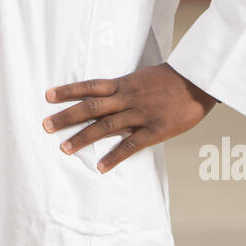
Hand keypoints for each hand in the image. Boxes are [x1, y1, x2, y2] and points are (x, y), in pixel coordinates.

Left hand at [42, 63, 217, 172]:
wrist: (199, 80)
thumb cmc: (170, 79)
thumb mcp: (142, 77)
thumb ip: (123, 87)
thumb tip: (104, 95)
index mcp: (124, 83)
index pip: (90, 86)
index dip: (68, 91)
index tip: (47, 96)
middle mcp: (127, 98)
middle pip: (92, 107)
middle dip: (67, 116)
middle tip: (45, 126)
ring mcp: (141, 114)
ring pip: (106, 126)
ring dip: (84, 138)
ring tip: (65, 149)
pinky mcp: (155, 130)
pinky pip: (131, 145)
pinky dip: (114, 157)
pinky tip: (100, 168)